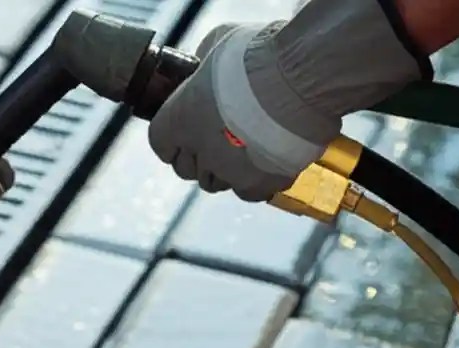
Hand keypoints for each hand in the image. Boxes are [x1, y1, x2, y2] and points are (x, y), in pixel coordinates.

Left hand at [150, 0, 430, 201]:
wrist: (296, 80)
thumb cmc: (257, 56)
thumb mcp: (219, 45)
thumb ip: (206, 63)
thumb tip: (208, 65)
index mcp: (174, 121)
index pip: (162, 144)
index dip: (179, 138)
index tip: (194, 130)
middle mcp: (194, 153)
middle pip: (190, 169)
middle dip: (205, 156)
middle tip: (227, 138)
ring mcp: (225, 172)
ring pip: (220, 182)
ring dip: (231, 170)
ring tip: (254, 146)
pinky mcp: (258, 185)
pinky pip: (252, 192)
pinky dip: (260, 180)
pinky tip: (272, 160)